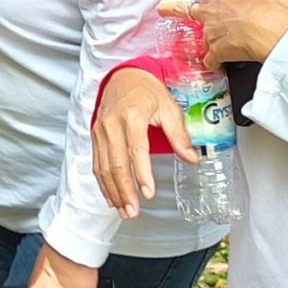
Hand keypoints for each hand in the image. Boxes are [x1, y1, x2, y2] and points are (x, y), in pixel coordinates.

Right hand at [91, 67, 192, 218]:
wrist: (123, 76)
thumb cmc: (146, 90)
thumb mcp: (169, 107)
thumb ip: (179, 134)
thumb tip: (192, 158)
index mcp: (133, 116)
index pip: (136, 150)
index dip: (141, 174)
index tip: (148, 192)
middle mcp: (112, 124)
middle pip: (116, 163)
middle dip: (125, 191)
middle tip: (133, 211)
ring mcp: (100, 131)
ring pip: (103, 167)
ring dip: (113, 192)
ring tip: (123, 210)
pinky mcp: (95, 136)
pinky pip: (96, 164)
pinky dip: (103, 183)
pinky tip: (111, 197)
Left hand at [165, 0, 287, 66]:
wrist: (272, 31)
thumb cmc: (271, 7)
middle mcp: (211, 14)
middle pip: (186, 10)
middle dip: (172, 8)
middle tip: (163, 8)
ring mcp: (211, 34)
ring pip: (203, 40)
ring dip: (209, 45)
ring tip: (218, 50)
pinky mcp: (217, 53)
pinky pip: (210, 61)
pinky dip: (215, 64)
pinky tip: (221, 66)